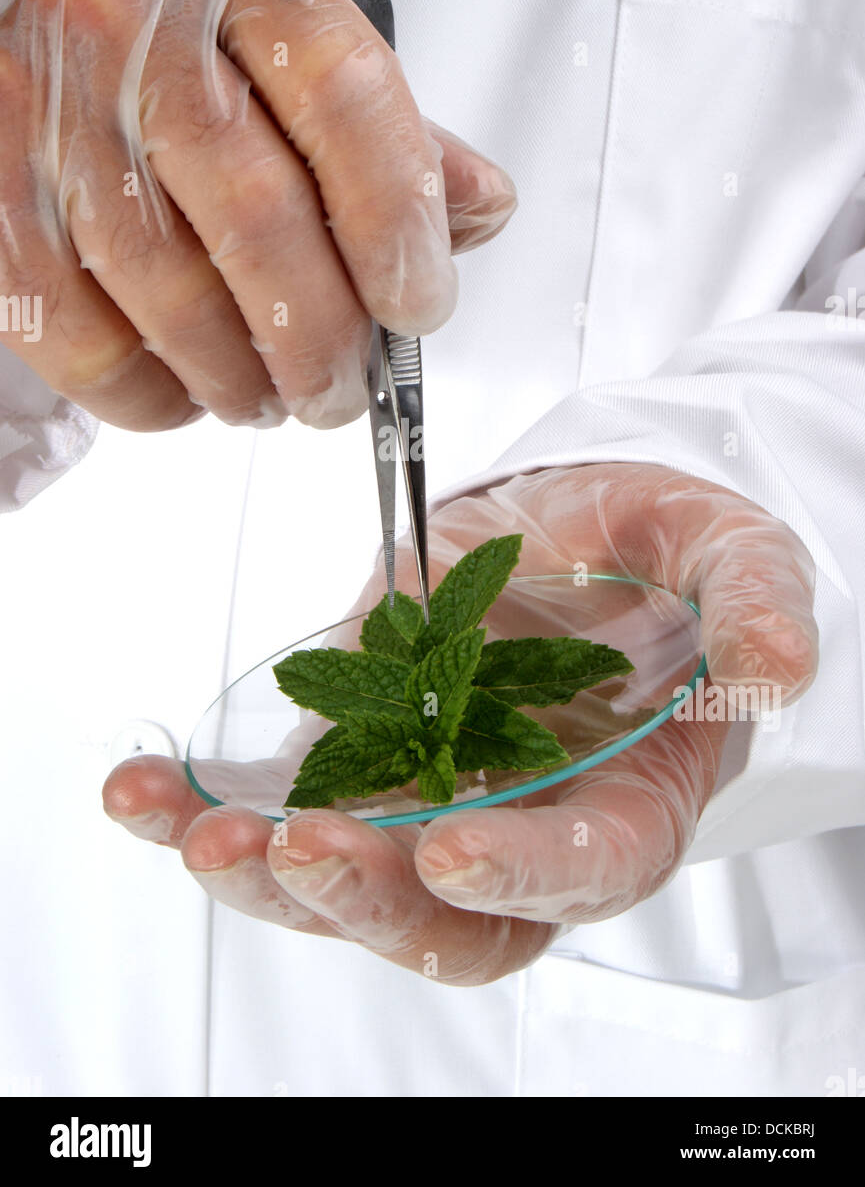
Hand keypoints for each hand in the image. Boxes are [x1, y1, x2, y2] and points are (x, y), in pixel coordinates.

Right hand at [0, 0, 515, 430]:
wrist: (28, 59)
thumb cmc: (175, 66)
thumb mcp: (292, 67)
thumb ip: (389, 138)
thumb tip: (478, 210)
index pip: (343, 95)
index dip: (394, 221)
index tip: (417, 305)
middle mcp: (133, 23)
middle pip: (257, 212)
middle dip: (318, 336)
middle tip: (339, 393)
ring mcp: (49, 106)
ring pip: (170, 286)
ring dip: (238, 377)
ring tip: (267, 398)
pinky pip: (80, 331)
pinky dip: (147, 393)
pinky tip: (184, 394)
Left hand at [104, 463, 817, 983]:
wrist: (584, 521)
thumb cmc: (662, 550)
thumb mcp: (728, 550)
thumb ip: (753, 602)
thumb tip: (774, 667)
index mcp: (627, 793)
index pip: (586, 866)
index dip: (523, 874)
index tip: (451, 852)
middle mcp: (523, 820)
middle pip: (450, 918)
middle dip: (368, 899)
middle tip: (298, 846)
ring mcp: (432, 794)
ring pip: (350, 884)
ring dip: (266, 873)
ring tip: (193, 826)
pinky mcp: (359, 755)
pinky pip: (282, 806)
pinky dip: (208, 809)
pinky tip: (146, 793)